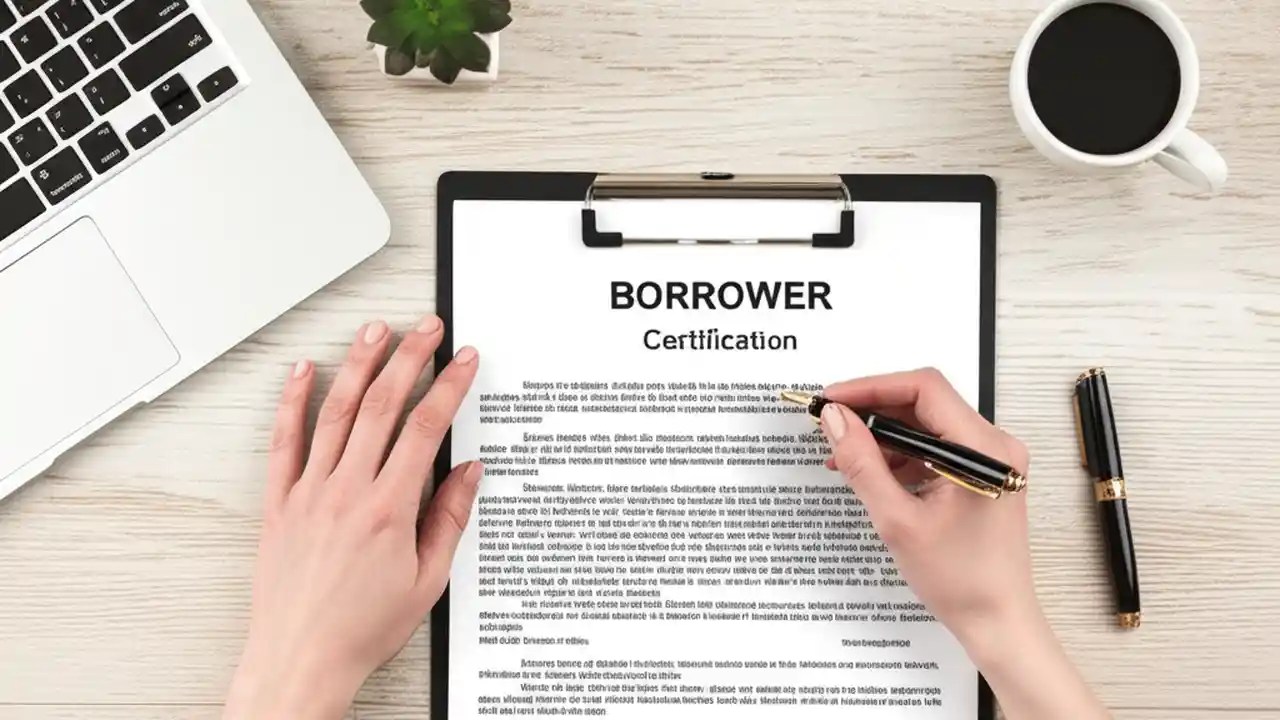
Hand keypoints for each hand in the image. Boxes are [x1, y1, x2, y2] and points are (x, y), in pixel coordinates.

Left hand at [224, 317, 481, 719]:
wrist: (300, 659)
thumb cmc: (361, 629)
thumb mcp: (427, 580)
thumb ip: (448, 520)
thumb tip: (467, 473)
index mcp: (389, 509)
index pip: (426, 428)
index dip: (449, 386)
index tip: (464, 360)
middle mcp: (347, 491)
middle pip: (383, 405)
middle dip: (410, 357)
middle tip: (427, 328)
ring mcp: (309, 492)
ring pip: (336, 411)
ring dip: (359, 365)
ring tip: (375, 331)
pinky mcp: (278, 503)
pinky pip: (284, 441)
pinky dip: (293, 402)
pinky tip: (304, 372)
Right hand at [821, 368, 1031, 643]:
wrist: (997, 621)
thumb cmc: (961, 580)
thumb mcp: (898, 520)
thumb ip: (863, 463)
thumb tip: (836, 421)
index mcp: (983, 449)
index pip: (923, 389)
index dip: (872, 387)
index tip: (834, 400)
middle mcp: (994, 446)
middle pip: (925, 402)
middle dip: (873, 410)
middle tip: (831, 423)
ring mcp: (990, 460)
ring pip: (927, 425)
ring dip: (884, 434)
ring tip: (843, 454)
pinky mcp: (982, 474)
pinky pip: (936, 447)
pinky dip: (901, 453)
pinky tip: (871, 471)